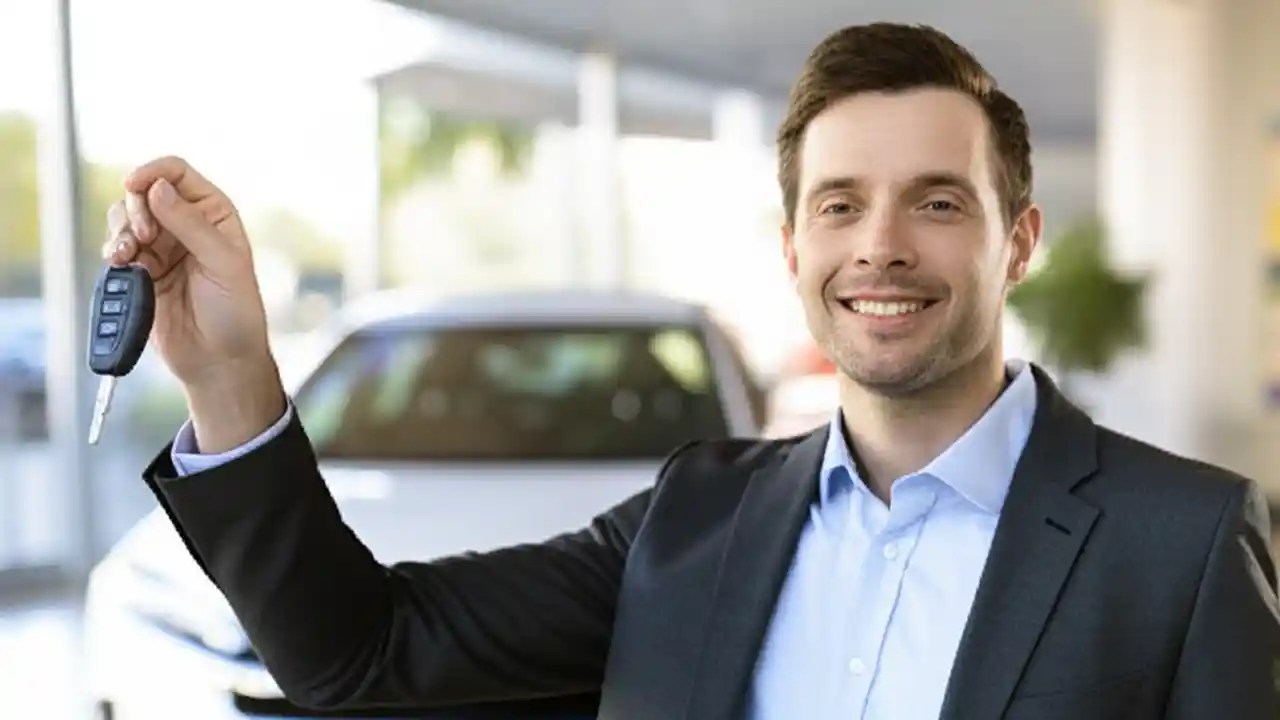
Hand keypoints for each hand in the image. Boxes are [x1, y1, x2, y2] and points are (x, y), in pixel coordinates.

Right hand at [104, 156, 284, 451]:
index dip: (153, 172)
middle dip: (135, 209)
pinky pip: (117, 248)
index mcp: (214, 214)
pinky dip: (113, 251)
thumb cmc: (235, 313)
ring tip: (129, 255)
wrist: (218, 359)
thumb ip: (191, 224)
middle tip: (144, 237)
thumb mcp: (224, 264)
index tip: (135, 184)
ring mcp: (162, 247)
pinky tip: (122, 265)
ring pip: (125, 219)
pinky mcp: (142, 270)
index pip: (178, 174)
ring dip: (120, 232)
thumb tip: (158, 188)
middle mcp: (187, 225)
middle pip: (144, 192)